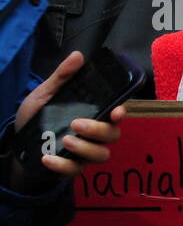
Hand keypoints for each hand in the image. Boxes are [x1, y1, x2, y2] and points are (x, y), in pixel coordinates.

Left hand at [9, 51, 126, 187]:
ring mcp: (85, 152)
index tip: (117, 112)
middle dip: (98, 130)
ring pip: (101, 155)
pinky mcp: (73, 168)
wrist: (18, 143)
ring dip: (85, 149)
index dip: (121, 113)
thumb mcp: (45, 93)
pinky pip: (76, 170)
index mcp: (93, 114)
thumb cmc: (38, 117)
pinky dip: (62, 165)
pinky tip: (47, 158)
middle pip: (113, 135)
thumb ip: (62, 77)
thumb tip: (78, 56)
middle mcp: (94, 134)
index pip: (115, 114)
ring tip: (65, 140)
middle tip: (76, 124)